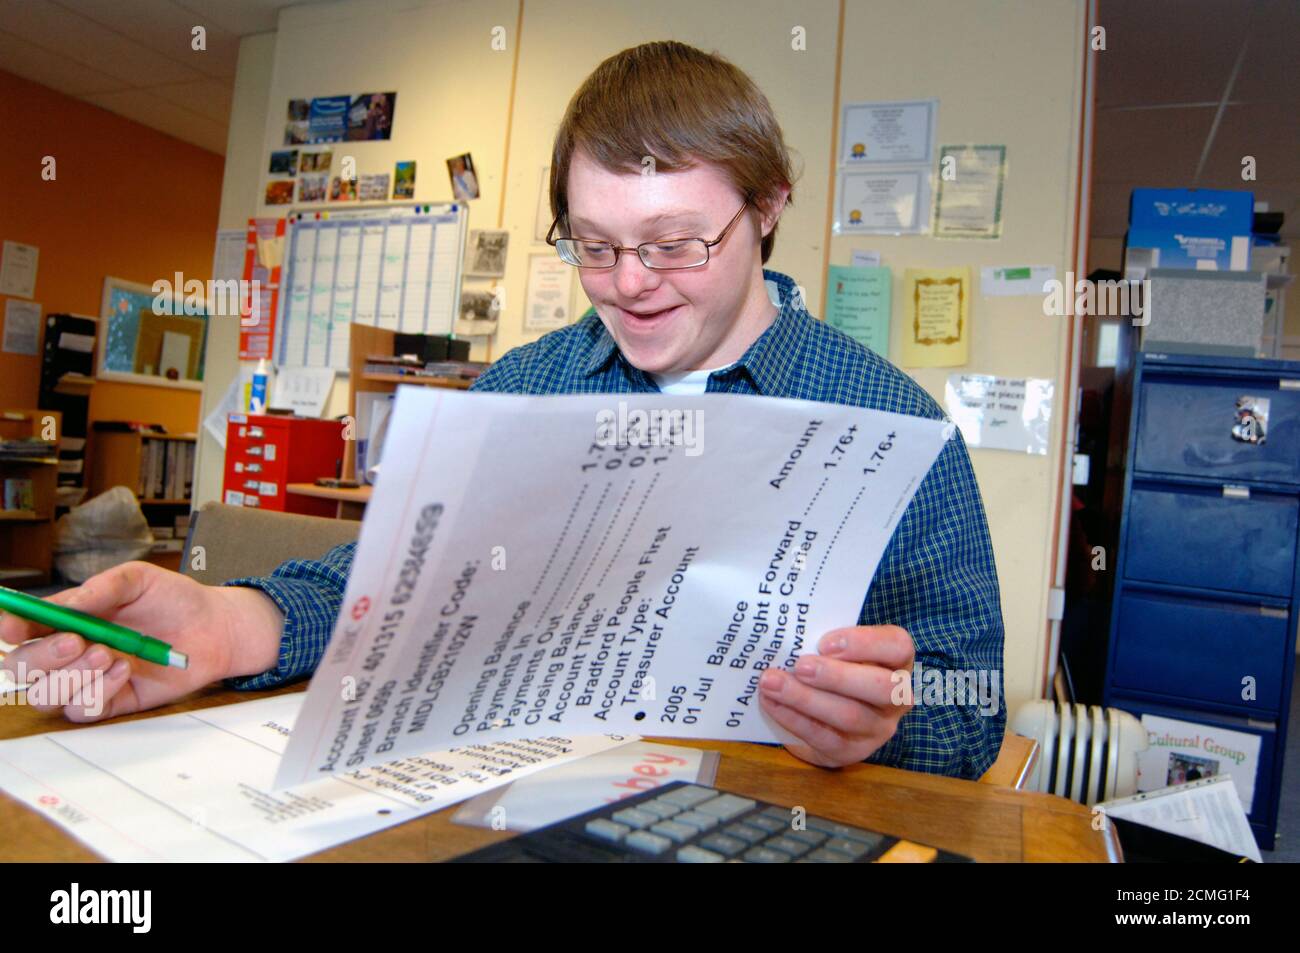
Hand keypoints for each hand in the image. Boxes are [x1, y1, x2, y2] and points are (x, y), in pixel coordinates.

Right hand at [0, 561, 283, 722]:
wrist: (213, 626)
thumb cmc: (173, 599)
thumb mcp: (138, 579)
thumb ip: (102, 588)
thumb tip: (66, 607)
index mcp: (67, 618)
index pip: (21, 627)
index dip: (10, 626)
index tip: (12, 625)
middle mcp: (69, 652)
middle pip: (22, 667)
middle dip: (42, 656)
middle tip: (76, 641)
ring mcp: (86, 679)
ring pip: (45, 695)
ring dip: (71, 676)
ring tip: (109, 653)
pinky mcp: (110, 701)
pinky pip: (82, 709)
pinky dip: (98, 691)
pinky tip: (126, 669)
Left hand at [758, 624, 912, 767]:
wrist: (825, 718)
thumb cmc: (832, 668)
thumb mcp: (837, 651)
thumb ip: (824, 642)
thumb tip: (788, 634)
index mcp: (897, 661)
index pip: (898, 646)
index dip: (864, 643)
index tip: (824, 642)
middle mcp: (896, 697)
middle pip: (882, 687)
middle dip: (837, 676)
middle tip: (800, 666)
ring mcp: (879, 728)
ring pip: (850, 715)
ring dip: (806, 698)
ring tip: (772, 682)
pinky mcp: (853, 751)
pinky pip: (824, 736)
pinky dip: (794, 718)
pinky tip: (771, 702)